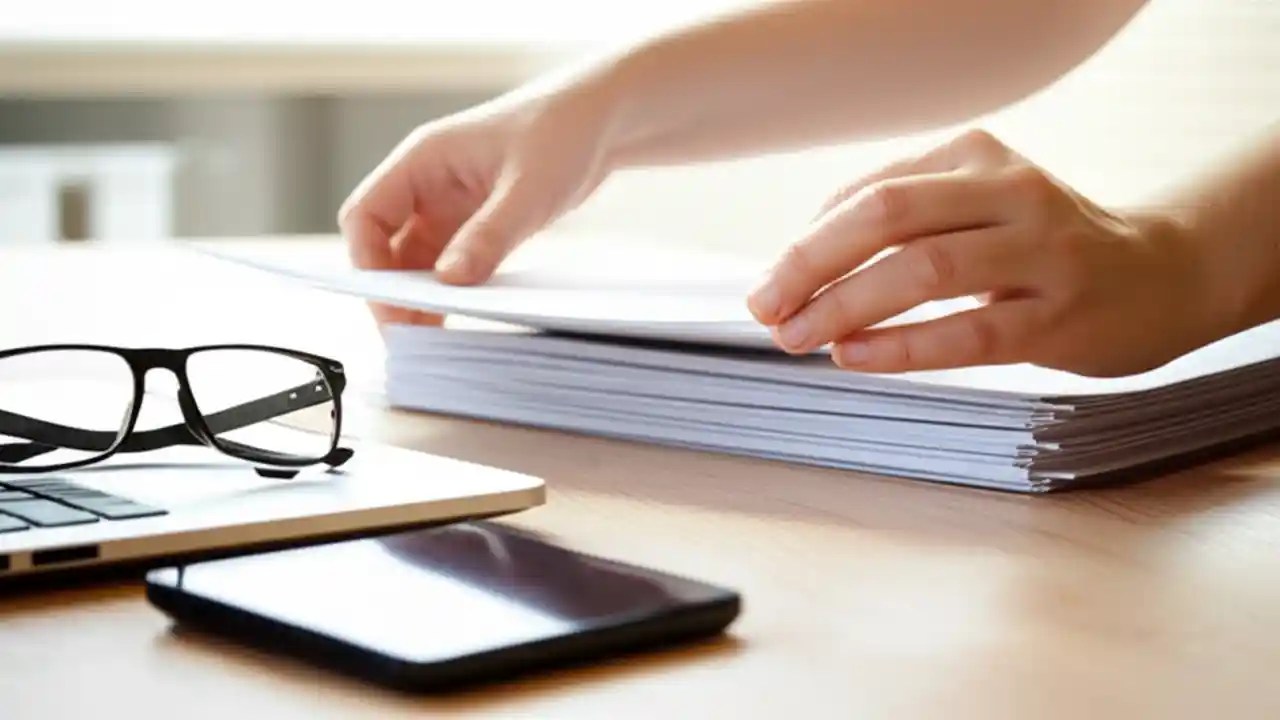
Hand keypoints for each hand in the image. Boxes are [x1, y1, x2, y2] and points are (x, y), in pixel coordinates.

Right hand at [338, 88, 614, 325]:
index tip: (388, 303)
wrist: (600, 122)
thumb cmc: (562, 133)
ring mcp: (448, 207)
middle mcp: (426, 184)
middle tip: (408, 338)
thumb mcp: (528, 189)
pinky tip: (456, 321)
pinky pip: (446, 266)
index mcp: (422, 159)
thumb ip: (489, 234)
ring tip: (430, 340)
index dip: (367, 262)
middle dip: (390, 291)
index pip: (366, 214)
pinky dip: (447, 294)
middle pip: (383, 246)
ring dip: (417, 298)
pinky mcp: (472, 226)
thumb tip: (450, 280)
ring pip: (414, 262)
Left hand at [747, 130, 1217, 376]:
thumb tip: (800, 263)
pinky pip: (966, 333)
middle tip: (765, 308)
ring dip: (844, 306)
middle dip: (810, 263)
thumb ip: (901, 220)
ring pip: (923, 271)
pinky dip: (899, 345)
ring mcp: (1043, 252)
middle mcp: (1012, 192)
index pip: (869, 193)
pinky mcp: (1061, 317)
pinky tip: (852, 356)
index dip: (807, 242)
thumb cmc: (1043, 246)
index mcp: (978, 157)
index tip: (769, 286)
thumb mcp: (977, 206)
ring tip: (797, 336)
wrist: (1164, 276)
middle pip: (887, 216)